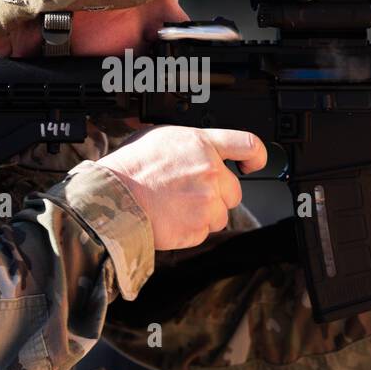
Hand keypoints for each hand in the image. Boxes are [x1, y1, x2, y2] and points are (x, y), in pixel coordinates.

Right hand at [97, 126, 267, 250]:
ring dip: (204, 214)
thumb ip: (190, 144)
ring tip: (175, 207)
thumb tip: (199, 150)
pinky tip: (170, 218)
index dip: (257, 156)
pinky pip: (204, 232)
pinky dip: (190, 230)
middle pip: (234, 190)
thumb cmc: (130, 167)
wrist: (114, 198)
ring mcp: (207, 201)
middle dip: (218, 195)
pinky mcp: (199, 227)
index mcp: (202, 144)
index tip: (254, 164)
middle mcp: (210, 171)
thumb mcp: (161, 137)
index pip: (247, 144)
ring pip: (221, 215)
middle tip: (191, 195)